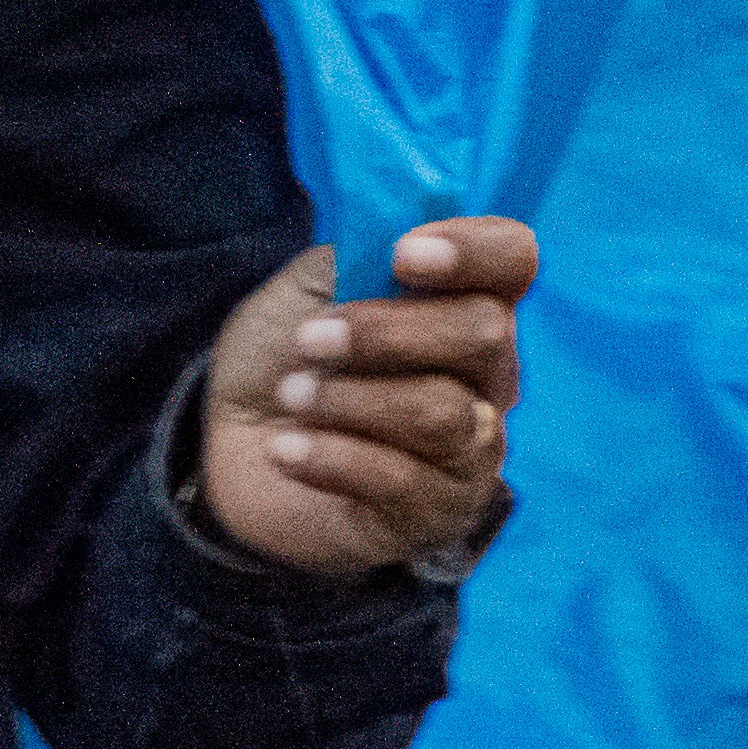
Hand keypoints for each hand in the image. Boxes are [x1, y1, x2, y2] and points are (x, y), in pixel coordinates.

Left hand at [194, 214, 534, 577]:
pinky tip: (286, 448)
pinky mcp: (435, 514)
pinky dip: (332, 457)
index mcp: (463, 304)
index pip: (512, 259)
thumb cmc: (285, 360)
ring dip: (350, 399)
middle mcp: (487, 377)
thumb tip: (393, 233)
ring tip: (291, 397)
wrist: (235, 451)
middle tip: (308, 341)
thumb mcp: (307, 290)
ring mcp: (470, 450)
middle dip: (385, 332)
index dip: (472, 250)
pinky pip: (403, 482)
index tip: (402, 256)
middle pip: (483, 335)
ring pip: (444, 413)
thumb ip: (356, 256)